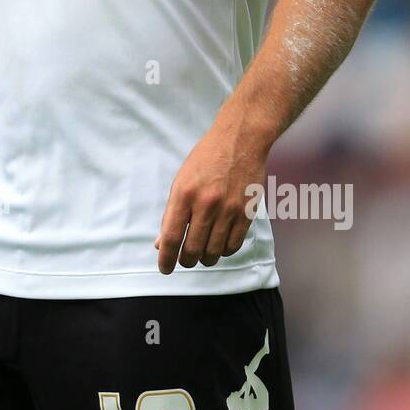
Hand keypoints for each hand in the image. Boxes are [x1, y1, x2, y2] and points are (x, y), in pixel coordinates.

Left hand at [155, 121, 267, 274]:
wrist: (239, 140)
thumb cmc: (206, 159)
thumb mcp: (181, 181)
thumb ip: (171, 213)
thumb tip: (162, 243)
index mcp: (184, 194)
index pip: (171, 237)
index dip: (166, 258)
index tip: (165, 268)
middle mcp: (206, 204)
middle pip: (193, 249)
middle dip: (186, 261)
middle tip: (185, 259)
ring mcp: (229, 210)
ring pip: (213, 252)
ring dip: (205, 259)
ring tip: (201, 253)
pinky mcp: (246, 213)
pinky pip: (233, 245)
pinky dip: (223, 251)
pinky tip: (218, 245)